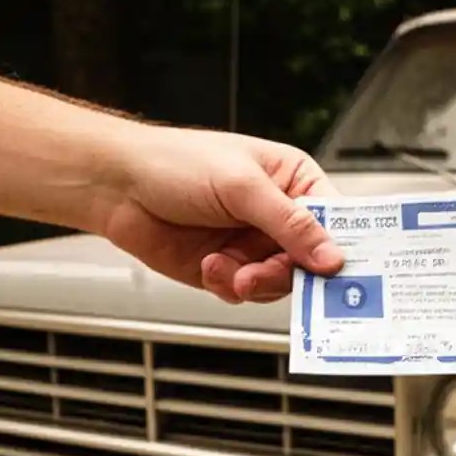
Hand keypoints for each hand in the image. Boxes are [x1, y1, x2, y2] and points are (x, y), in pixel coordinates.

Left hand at [101, 126, 343, 303]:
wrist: (114, 186)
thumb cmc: (175, 163)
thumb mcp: (242, 186)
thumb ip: (291, 224)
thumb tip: (333, 257)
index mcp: (295, 182)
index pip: (337, 220)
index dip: (342, 246)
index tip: (342, 272)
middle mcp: (280, 216)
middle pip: (312, 261)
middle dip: (287, 272)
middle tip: (263, 275)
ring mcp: (254, 244)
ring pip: (281, 282)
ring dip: (255, 281)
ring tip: (228, 269)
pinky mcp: (230, 268)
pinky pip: (248, 292)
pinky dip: (230, 285)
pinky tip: (210, 265)